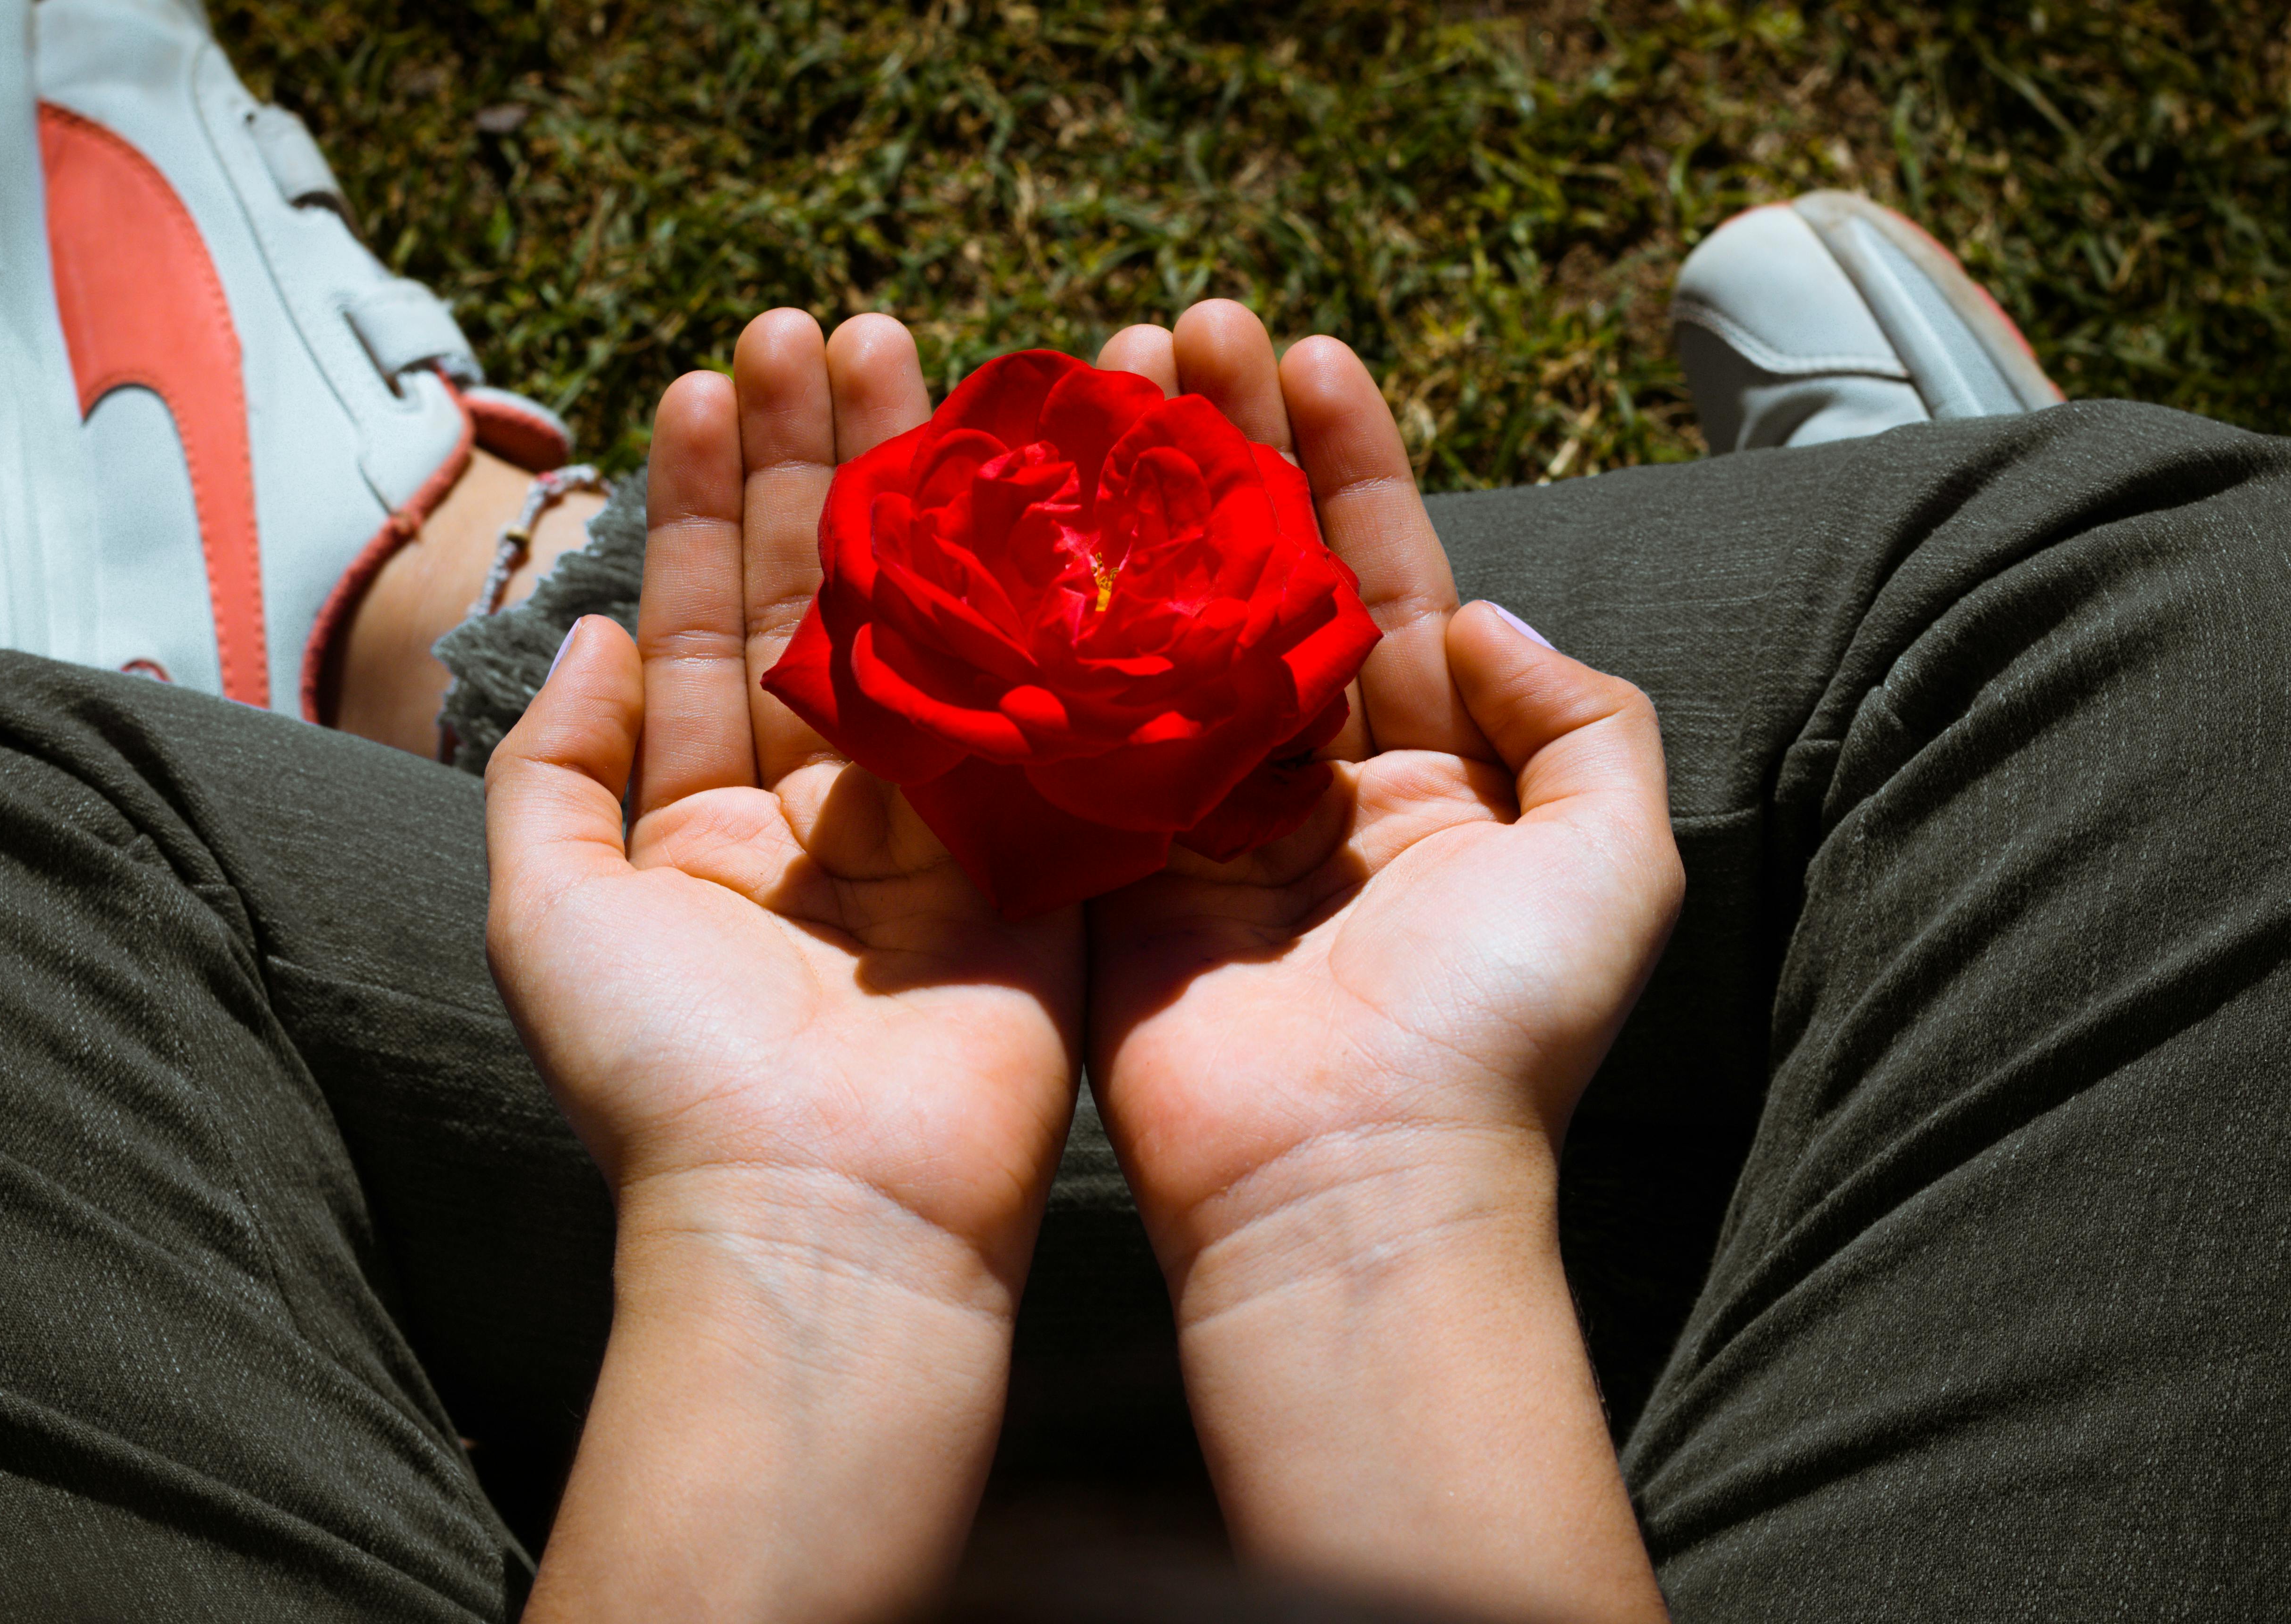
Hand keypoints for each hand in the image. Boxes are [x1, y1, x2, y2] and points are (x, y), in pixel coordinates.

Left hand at [485, 311, 1082, 1622]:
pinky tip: (1024, 485)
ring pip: (929, 626)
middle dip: (817, 465)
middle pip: (820, 602)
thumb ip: (549, 766)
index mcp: (699, 826)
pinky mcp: (1036, 857)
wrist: (825, 1215)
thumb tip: (592, 636)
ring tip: (911, 357)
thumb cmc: (662, 1077)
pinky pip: (1030, 703)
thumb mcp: (544, 910)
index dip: (700, 500)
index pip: (702, 625)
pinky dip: (1028, 595)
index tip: (714, 378)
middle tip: (831, 328)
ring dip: (920, 496)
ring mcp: (938, 828)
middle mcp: (823, 813)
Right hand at [1087, 304, 1680, 1620]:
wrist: (1351, 1188)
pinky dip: (1049, 630)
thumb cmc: (1497, 1032)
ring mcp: (1198, 821)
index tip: (1305, 350)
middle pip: (1260, 583)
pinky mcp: (1107, 869)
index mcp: (1436, 774)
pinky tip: (1018, 524)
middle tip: (1176, 337)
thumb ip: (1583, 718)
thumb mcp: (1616, 860)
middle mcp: (1313, 783)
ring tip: (1096, 389)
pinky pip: (1076, 730)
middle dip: (1225, 453)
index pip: (1384, 577)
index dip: (1346, 461)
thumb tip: (1483, 614)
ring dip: (1130, 512)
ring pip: (1159, 632)